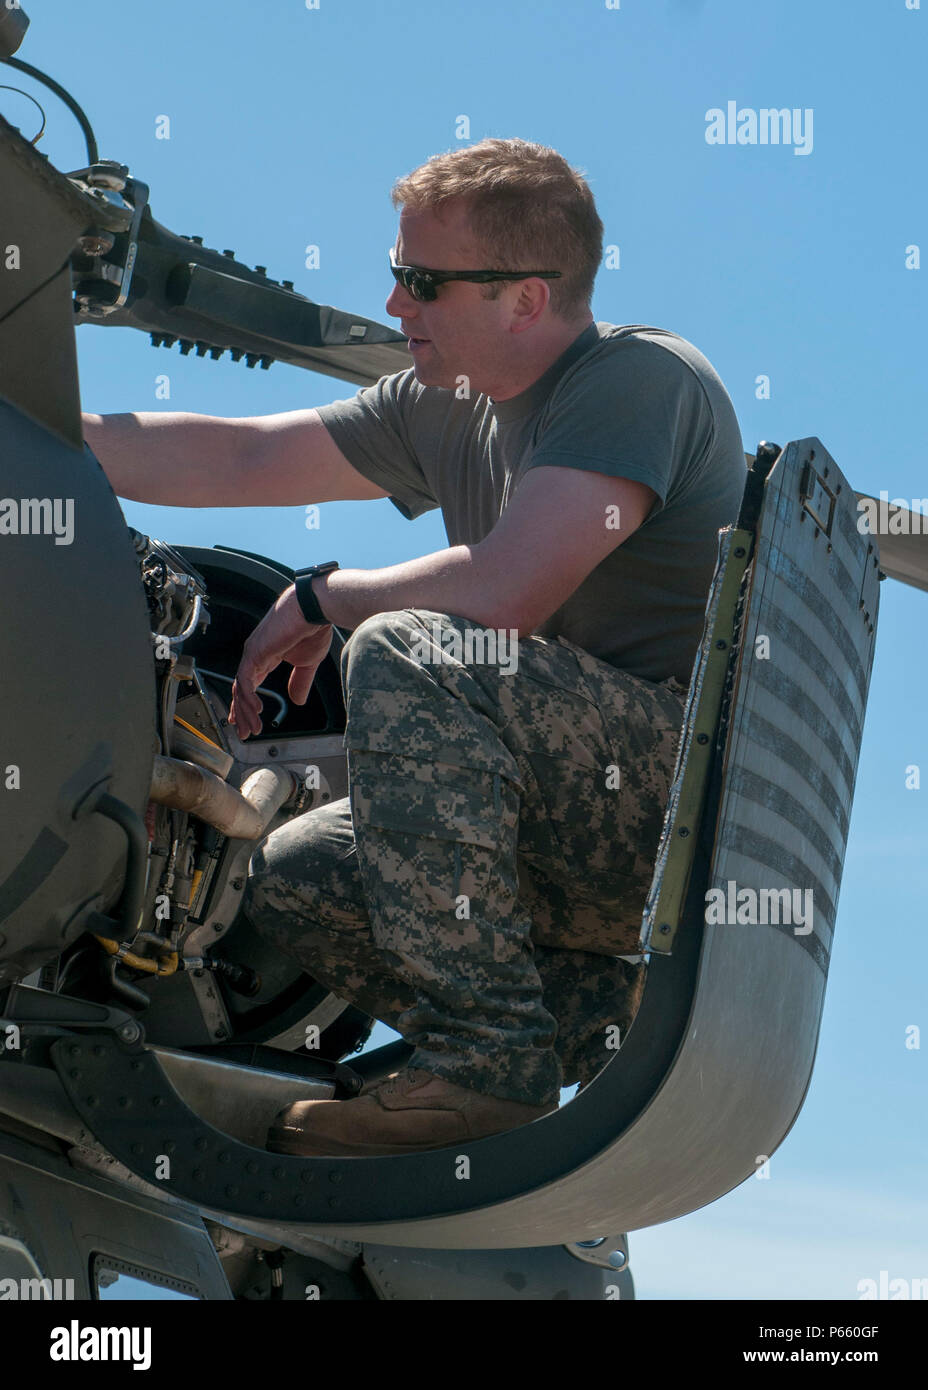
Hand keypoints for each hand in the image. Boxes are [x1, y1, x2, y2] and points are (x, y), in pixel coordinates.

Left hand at [229, 585, 332, 739]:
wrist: (313, 610)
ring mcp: (252, 653)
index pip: (249, 684)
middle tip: (243, 731)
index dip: (244, 703)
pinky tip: (255, 710)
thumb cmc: (312, 628)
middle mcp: (254, 655)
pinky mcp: (255, 653)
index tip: (243, 719)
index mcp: (265, 656)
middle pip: (240, 688)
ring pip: (241, 688)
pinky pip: (246, 681)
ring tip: (252, 727)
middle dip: (241, 712)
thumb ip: (299, 681)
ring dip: (245, 711)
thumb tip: (297, 700)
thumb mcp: (307, 663)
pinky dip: (248, 697)